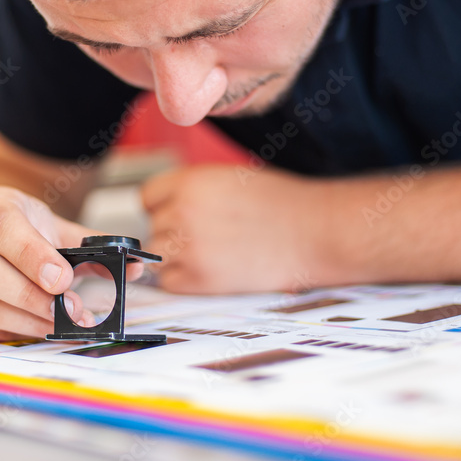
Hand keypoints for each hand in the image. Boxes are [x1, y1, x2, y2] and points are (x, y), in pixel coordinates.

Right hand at [0, 186, 143, 339]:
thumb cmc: (25, 232)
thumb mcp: (59, 229)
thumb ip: (96, 248)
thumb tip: (138, 268)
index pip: (3, 227)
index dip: (32, 256)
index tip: (64, 280)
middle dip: (29, 295)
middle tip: (67, 311)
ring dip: (19, 318)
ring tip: (55, 325)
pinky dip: (2, 332)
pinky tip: (29, 330)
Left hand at [141, 165, 326, 294]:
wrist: (313, 232)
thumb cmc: (281, 203)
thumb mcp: (228, 177)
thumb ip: (192, 189)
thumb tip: (165, 205)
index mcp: (190, 182)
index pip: (147, 197)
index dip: (163, 206)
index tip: (178, 214)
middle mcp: (183, 212)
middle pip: (152, 227)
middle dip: (173, 232)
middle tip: (207, 235)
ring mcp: (189, 246)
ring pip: (157, 256)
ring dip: (176, 257)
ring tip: (210, 252)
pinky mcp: (200, 278)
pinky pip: (168, 282)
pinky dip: (183, 280)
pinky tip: (210, 269)